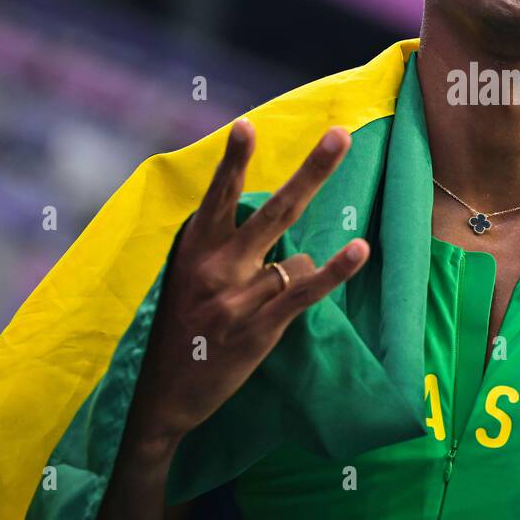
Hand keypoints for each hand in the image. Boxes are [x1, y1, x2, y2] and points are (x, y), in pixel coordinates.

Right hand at [127, 118, 369, 447]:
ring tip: (260, 302)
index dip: (233, 160)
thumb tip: (268, 207)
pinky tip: (358, 249)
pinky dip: (334, 271)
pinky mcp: (258, 329)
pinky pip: (304, 292)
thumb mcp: (185, 274)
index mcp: (195, 249)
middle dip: (311, 171)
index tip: (246, 125)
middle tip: (340, 134)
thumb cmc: (180, 325)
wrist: (160, 395)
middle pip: (274, 210)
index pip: (218, 196)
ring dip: (295, 273)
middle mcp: (216, 268)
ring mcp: (237, 299)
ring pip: (293, 260)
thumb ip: (220, 242)